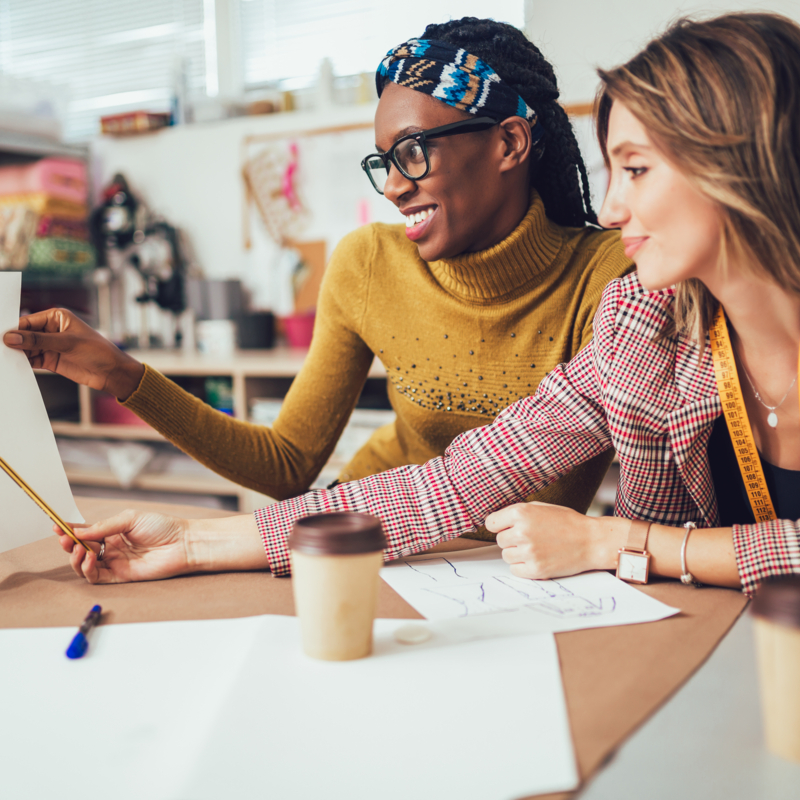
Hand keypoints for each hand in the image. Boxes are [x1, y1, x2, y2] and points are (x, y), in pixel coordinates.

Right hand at [3, 308, 144, 399]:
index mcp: (57, 317)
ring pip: (26, 348)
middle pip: (24, 334)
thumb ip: (38, 341)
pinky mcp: (50, 360)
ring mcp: (50, 346)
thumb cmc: (98, 351)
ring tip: (3, 359)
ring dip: (15, 353)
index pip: (28, 321)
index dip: (12, 328)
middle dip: (11, 341)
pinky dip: (22, 363)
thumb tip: (11, 337)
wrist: (112, 373)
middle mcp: (51, 330)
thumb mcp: (67, 343)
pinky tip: (12, 366)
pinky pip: (31, 360)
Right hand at [57, 510, 190, 584]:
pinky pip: (97, 577)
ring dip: (77, 558)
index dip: (70, 531)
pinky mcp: (121, 576)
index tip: (57, 527)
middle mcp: (112, 548)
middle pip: (82, 550)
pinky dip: (88, 569)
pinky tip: (91, 558)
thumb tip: (78, 532)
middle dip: (70, 545)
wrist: (183, 543)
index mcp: (114, 532)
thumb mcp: (130, 519)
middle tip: (65, 539)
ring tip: (82, 549)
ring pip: (85, 566)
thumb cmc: (163, 527)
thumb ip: (104, 527)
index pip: (86, 533)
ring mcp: (116, 563)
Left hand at [485, 501, 615, 579]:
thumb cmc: (568, 522)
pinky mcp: (536, 569)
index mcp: (521, 513)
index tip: (507, 528)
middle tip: (531, 538)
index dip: (499, 525)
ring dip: (517, 554)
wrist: (591, 540)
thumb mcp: (541, 508)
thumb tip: (495, 522)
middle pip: (500, 540)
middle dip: (512, 540)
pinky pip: (515, 570)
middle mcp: (522, 532)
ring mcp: (528, 552)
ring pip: (506, 556)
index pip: (491, 523)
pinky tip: (537, 559)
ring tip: (536, 548)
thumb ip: (518, 514)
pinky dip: (523, 567)